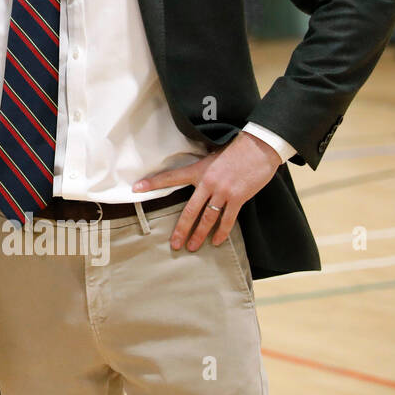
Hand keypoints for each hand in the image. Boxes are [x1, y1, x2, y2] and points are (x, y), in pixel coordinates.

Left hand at [134, 132, 280, 251]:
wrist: (259, 147)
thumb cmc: (235, 150)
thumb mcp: (212, 156)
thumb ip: (202, 170)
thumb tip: (194, 177)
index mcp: (198, 170)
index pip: (170, 177)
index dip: (152, 184)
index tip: (136, 188)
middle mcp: (208, 183)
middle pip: (190, 210)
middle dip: (181, 229)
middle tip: (174, 243)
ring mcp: (223, 192)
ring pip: (207, 218)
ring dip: (199, 235)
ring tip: (192, 247)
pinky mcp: (238, 198)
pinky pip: (227, 219)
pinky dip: (221, 232)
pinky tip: (216, 241)